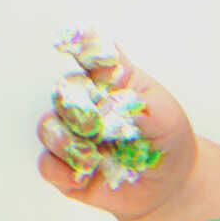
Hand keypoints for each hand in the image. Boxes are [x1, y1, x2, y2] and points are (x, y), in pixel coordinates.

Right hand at [38, 45, 197, 220]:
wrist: (171, 181)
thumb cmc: (167, 138)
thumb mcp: (162, 113)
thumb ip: (135, 95)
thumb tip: (112, 71)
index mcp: (109, 85)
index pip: (90, 60)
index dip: (79, 47)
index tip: (70, 39)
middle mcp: (85, 106)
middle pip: (62, 96)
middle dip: (76, 110)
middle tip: (96, 125)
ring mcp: (73, 136)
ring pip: (49, 129)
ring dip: (67, 142)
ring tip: (94, 156)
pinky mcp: (67, 167)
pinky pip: (48, 166)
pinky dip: (62, 171)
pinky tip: (83, 175)